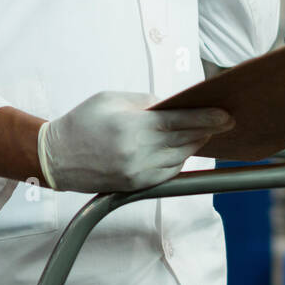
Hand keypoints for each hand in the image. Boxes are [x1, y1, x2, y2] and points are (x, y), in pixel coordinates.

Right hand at [36, 91, 233, 191]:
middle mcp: (138, 152)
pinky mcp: (136, 185)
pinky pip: (168, 171)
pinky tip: (181, 147)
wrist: (56, 157)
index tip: (228, 116)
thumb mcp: (112, 99)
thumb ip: (147, 101)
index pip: (180, 122)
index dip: (207, 119)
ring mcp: (138, 172)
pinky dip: (178, 158)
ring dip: (193, 144)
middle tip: (225, 121)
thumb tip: (176, 105)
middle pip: (185, 141)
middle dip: (207, 130)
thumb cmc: (84, 121)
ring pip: (180, 158)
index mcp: (133, 126)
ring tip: (203, 132)